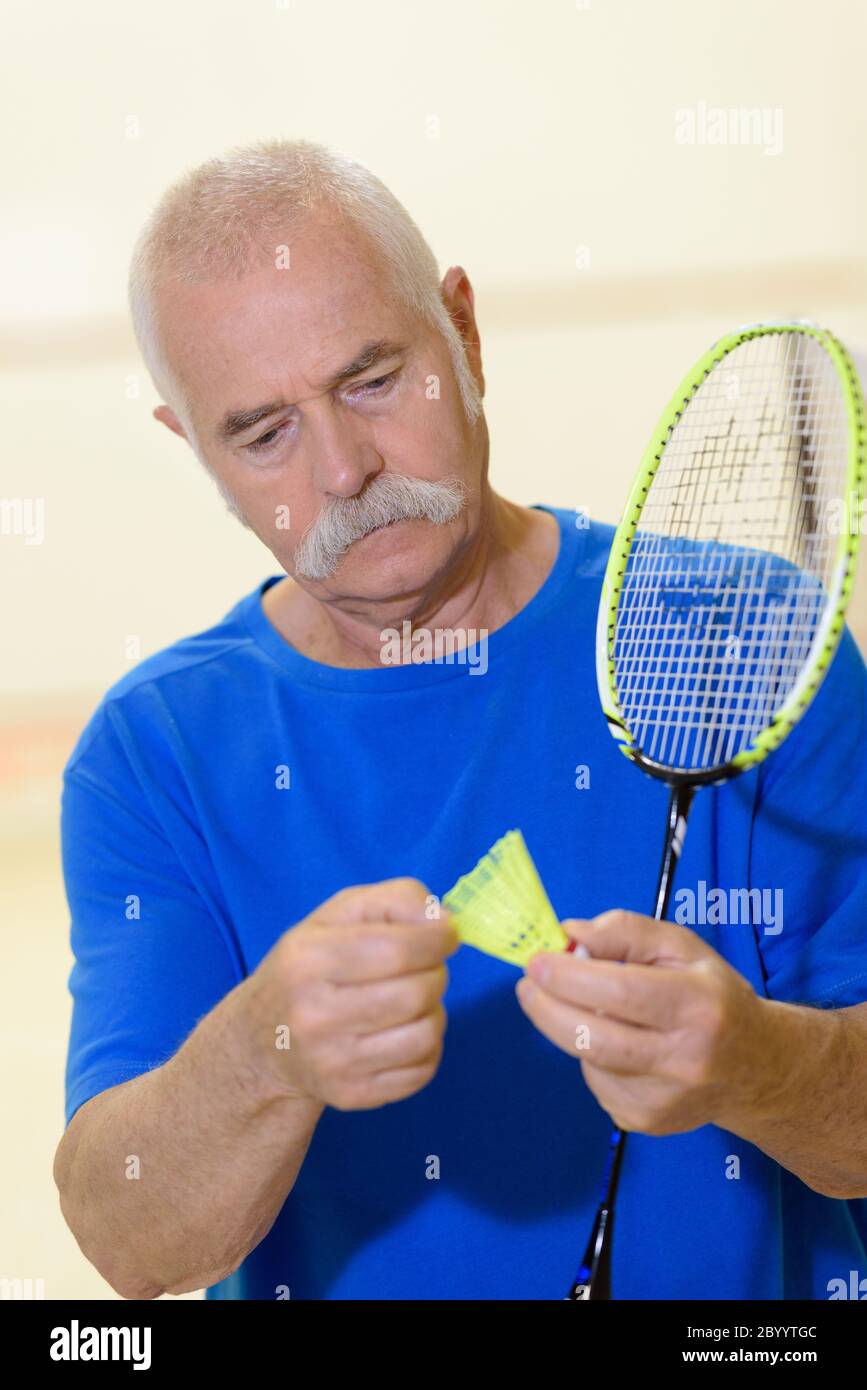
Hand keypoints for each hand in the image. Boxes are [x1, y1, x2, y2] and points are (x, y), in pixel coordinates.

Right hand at [247, 879, 458, 1110]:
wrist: (263, 1041)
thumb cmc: (310, 966)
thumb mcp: (337, 915)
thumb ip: (394, 900)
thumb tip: (444, 922)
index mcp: (306, 960)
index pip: (397, 949)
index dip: (437, 938)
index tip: (446, 934)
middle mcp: (314, 1015)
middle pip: (416, 993)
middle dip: (435, 973)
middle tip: (424, 967)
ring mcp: (332, 1063)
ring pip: (426, 1034)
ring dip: (434, 1011)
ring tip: (413, 1000)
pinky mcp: (351, 1095)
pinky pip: (423, 1070)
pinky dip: (428, 1046)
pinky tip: (403, 1032)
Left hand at [515, 909, 770, 1135]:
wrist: (756, 1068)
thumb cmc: (712, 995)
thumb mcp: (681, 947)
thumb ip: (626, 932)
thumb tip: (570, 935)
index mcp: (699, 1006)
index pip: (621, 992)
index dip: (569, 977)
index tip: (537, 961)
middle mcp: (685, 1060)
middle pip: (592, 1038)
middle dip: (546, 1007)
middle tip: (527, 984)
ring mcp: (664, 1100)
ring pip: (588, 1059)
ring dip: (573, 1028)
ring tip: (592, 1008)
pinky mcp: (645, 1121)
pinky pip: (596, 1082)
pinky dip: (592, 1056)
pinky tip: (620, 1044)